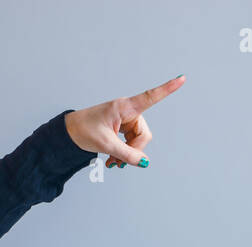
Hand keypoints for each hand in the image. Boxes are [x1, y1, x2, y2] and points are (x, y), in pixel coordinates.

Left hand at [63, 74, 184, 169]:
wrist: (70, 132)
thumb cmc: (84, 131)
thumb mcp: (106, 145)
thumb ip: (126, 155)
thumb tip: (144, 163)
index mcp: (124, 107)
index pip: (150, 97)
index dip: (167, 89)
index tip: (182, 78)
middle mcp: (128, 110)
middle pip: (144, 135)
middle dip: (134, 151)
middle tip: (117, 162)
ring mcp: (126, 119)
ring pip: (138, 141)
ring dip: (128, 155)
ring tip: (112, 163)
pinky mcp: (123, 126)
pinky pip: (132, 142)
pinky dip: (124, 153)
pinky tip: (114, 160)